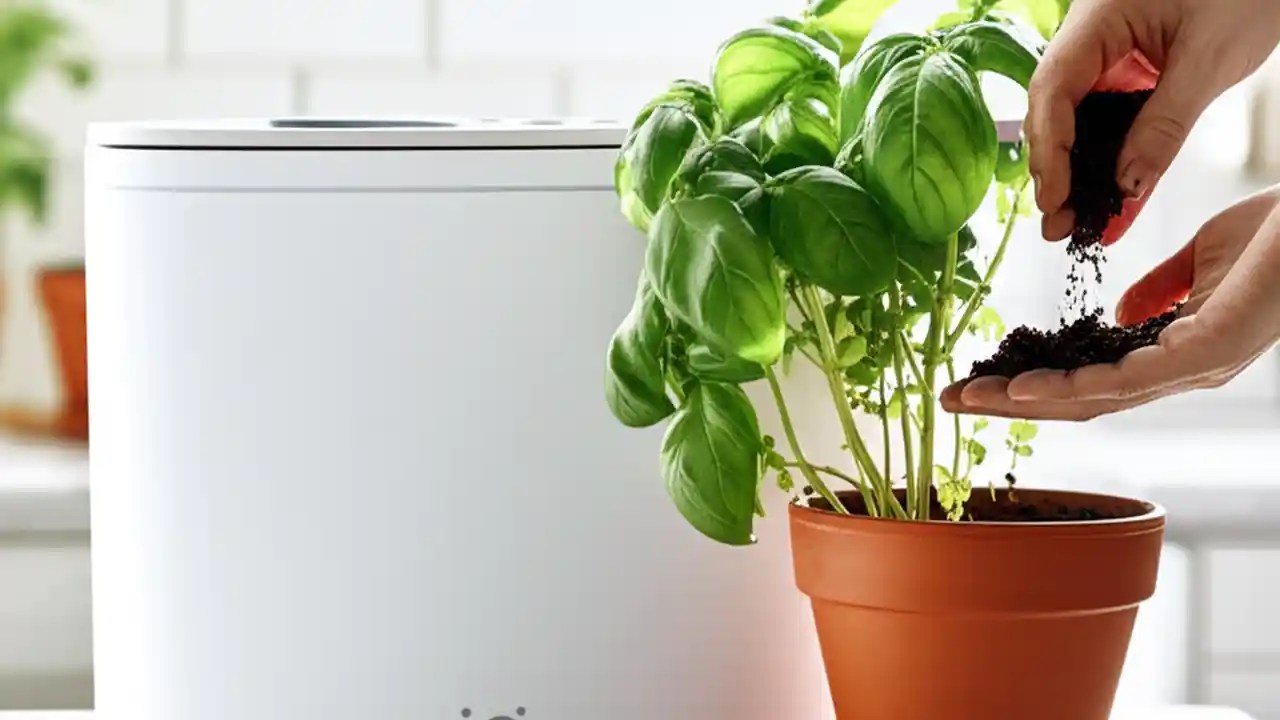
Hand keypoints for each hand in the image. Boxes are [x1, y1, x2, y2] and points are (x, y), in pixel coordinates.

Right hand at [941, 187, 1279, 419]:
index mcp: (1179, 349)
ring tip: (974, 399)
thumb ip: (1161, 288)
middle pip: (1083, 401)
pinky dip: (1070, 387)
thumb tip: (1121, 311)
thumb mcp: (1205, 257)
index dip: (1032, 383)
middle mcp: (1184, 371)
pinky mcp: (1209, 352)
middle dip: (1012, 403)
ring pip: (1096, 400)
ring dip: (1027, 403)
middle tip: (953, 400)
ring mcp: (1196, 367)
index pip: (1092, 378)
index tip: (981, 378)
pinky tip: (1026, 387)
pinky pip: (1127, 381)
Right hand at [1027, 0, 1279, 241]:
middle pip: (1056, 112)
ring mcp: (1111, 58)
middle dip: (1057, 172)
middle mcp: (1093, 40)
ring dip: (1081, 175)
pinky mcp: (1133, 75)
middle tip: (1059, 225)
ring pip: (1081, 124)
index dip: (1049, 149)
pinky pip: (1115, 125)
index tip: (1055, 198)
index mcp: (1096, 20)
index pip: (1054, 90)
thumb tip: (1126, 184)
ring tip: (1081, 224)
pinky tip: (1114, 204)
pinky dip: (1115, 163)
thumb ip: (1165, 123)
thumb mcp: (1209, 58)